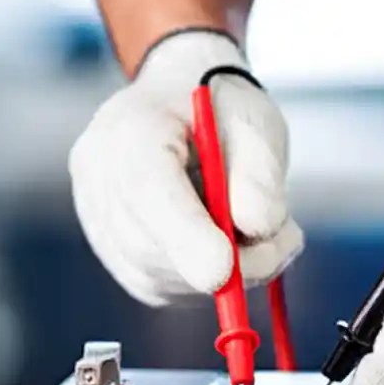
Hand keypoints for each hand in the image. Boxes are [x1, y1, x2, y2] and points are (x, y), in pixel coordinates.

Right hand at [69, 31, 303, 305]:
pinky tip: (222, 239)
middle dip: (226, 263)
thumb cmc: (220, 107)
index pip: (146, 188)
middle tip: (286, 238)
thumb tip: (258, 228)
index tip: (226, 270)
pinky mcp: (111, 252)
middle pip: (150, 246)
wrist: (180, 99)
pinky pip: (158, 285)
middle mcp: (99, 175)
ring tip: (256, 228)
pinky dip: (201, 275)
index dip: (184, 235)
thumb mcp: (255, 124)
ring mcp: (96, 218)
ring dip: (221, 272)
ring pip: (156, 277)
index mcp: (132, 128)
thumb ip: (260, 173)